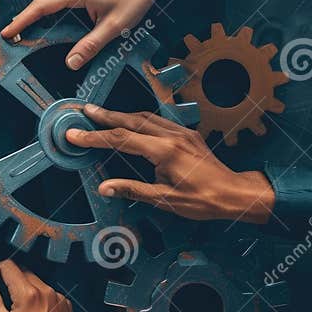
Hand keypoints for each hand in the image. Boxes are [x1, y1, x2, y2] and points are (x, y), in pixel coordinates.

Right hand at [0, 0, 165, 70]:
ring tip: (23, 35)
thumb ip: (90, 46)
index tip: (7, 33)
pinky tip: (47, 26)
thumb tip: (70, 63)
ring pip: (48, 4)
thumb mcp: (114, 26)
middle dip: (23, 22)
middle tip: (11, 39)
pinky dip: (48, 15)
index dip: (21, 21)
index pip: (40, 8)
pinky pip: (58, 3)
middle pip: (39, 6)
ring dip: (35, 19)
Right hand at [0, 260, 75, 311]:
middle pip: (20, 271)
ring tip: (12, 308)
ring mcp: (57, 298)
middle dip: (4, 280)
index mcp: (29, 295)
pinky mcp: (64, 305)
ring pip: (34, 281)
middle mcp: (46, 292)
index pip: (7, 266)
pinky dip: (35, 297)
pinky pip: (46, 292)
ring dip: (20, 288)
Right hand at [65, 104, 273, 222]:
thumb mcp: (165, 200)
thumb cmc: (203, 200)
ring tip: (101, 114)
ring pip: (144, 117)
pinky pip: (157, 120)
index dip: (95, 137)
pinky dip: (138, 118)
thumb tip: (104, 187)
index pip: (122, 139)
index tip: (75, 134)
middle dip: (105, 116)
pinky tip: (130, 121)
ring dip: (120, 114)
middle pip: (131, 120)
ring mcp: (181, 132)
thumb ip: (133, 190)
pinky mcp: (187, 134)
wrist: (236, 194)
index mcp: (165, 151)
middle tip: (83, 111)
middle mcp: (172, 136)